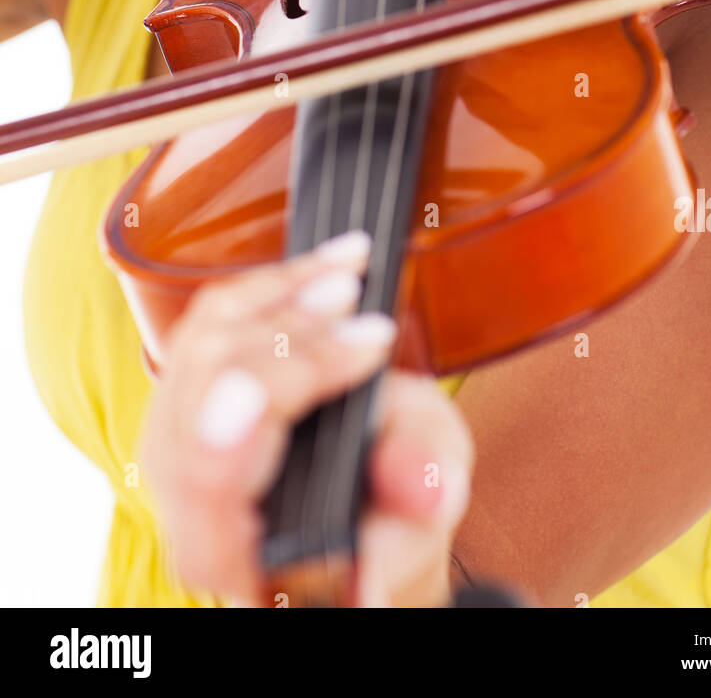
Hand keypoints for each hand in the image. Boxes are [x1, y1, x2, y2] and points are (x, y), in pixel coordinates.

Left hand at [139, 231, 473, 607]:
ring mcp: (178, 430)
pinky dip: (278, 282)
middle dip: (289, 339)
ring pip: (207, 339)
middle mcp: (184, 491)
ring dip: (285, 295)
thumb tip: (427, 485)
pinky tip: (333, 264)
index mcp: (231, 551)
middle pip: (207, 391)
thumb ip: (420, 504)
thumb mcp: (421, 529)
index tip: (270, 391)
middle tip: (364, 313)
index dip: (230, 438)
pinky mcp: (190, 384)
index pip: (205, 490)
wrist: (359, 520)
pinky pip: (216, 314)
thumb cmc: (380, 531)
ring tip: (353, 274)